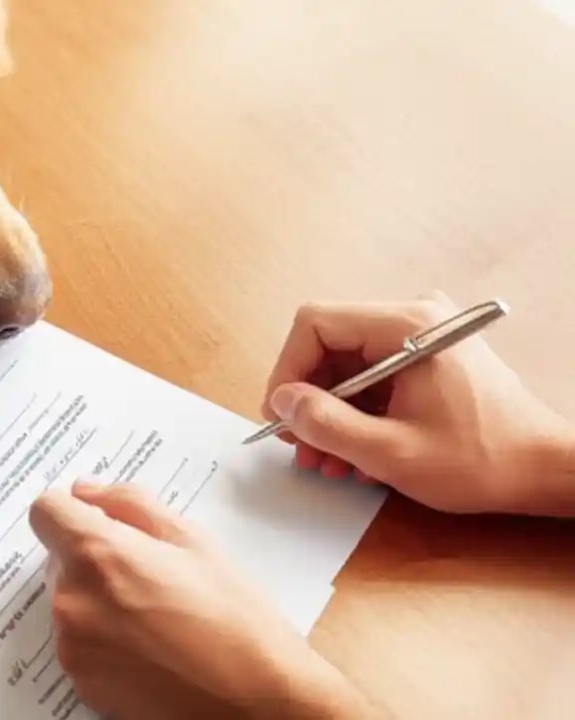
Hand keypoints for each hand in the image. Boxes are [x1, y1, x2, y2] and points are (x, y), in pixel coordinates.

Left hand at [28, 482, 377, 719]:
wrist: (255, 701)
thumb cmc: (235, 619)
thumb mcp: (193, 540)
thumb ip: (129, 504)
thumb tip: (85, 491)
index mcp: (98, 555)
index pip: (45, 511)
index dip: (70, 510)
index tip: (95, 520)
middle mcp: (73, 600)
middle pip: (58, 558)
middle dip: (92, 557)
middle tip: (148, 573)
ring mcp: (72, 646)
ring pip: (69, 601)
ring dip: (97, 598)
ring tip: (155, 614)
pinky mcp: (80, 681)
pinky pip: (78, 642)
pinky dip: (102, 638)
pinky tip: (148, 645)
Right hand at [262, 292, 574, 515]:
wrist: (546, 470)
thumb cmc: (482, 459)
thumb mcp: (391, 451)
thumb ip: (327, 424)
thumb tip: (281, 402)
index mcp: (406, 326)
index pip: (316, 323)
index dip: (287, 369)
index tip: (281, 415)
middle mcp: (413, 319)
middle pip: (329, 345)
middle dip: (308, 400)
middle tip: (300, 447)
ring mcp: (420, 338)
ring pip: (346, 366)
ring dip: (328, 414)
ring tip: (327, 460)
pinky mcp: (425, 360)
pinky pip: (371, 378)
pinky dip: (355, 414)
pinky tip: (352, 454)